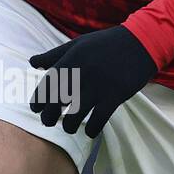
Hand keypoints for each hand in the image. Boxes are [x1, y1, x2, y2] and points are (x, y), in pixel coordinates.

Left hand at [28, 25, 157, 137]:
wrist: (140, 43)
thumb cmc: (105, 44)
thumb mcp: (77, 44)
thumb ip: (54, 55)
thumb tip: (32, 63)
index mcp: (70, 61)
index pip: (46, 86)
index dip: (38, 101)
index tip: (36, 109)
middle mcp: (80, 75)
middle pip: (56, 104)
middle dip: (49, 117)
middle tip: (49, 122)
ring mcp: (98, 87)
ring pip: (74, 116)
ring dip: (69, 126)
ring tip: (69, 127)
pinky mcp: (114, 97)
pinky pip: (98, 121)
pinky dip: (91, 129)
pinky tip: (89, 130)